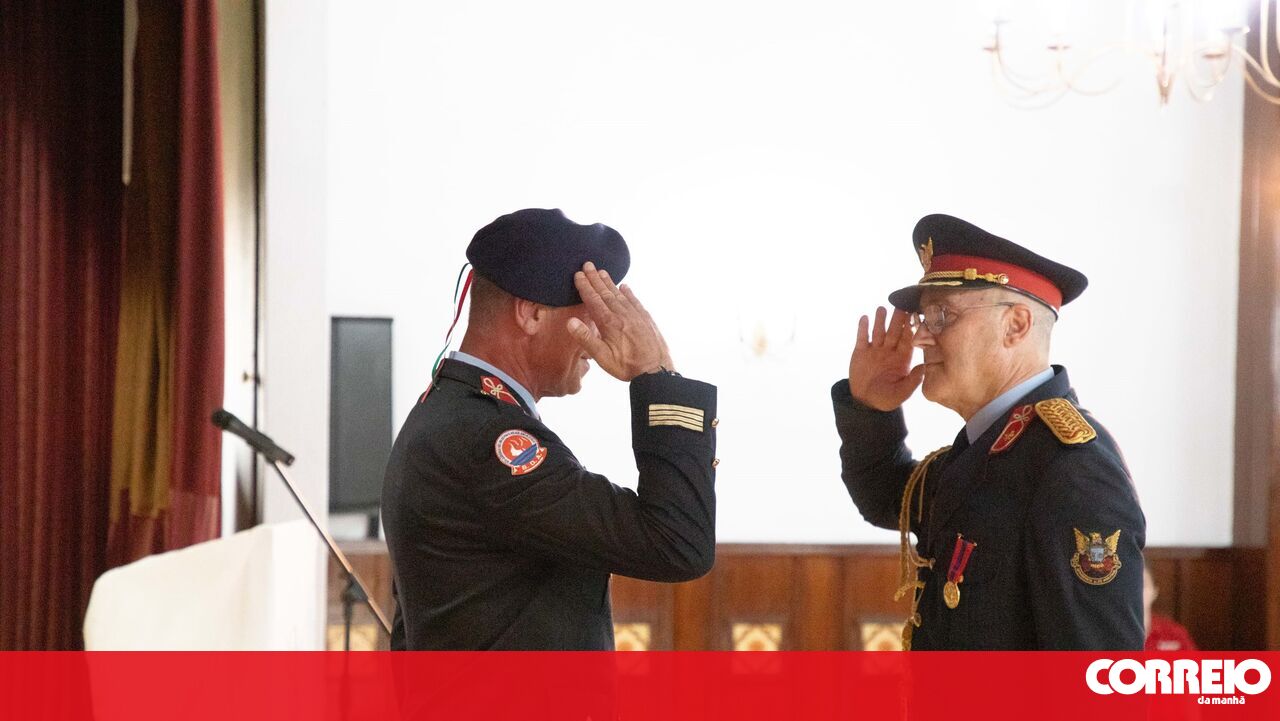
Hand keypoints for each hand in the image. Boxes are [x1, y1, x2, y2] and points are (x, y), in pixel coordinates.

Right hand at [567, 262, 673, 381]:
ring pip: (620, 294)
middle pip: (606, 293)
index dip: (585, 287)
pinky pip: (635, 301)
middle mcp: (622, 315)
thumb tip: (570, 322)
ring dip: (610, 283)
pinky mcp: (646, 319)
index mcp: (609, 323)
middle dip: (595, 278)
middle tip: (588, 264)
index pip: (594, 300)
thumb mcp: (602, 358)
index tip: (578, 275)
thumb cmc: (627, 367)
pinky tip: (625, 286)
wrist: (656, 371)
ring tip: (602, 271)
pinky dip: (629, 293)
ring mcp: (636, 315)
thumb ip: (586, 339)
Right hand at [848, 306, 922, 410]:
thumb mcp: (901, 393)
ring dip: (880, 320)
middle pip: (894, 331)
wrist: (865, 402)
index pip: (908, 340)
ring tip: (882, 309)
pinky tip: (865, 318)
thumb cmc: (886, 398)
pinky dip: (863, 328)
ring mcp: (875, 350)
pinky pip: (862, 337)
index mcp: (902, 358)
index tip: (915, 316)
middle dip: (897, 319)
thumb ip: (912, 381)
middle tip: (900, 305)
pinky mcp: (860, 352)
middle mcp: (889, 351)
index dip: (911, 328)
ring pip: (879, 331)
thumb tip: (924, 366)